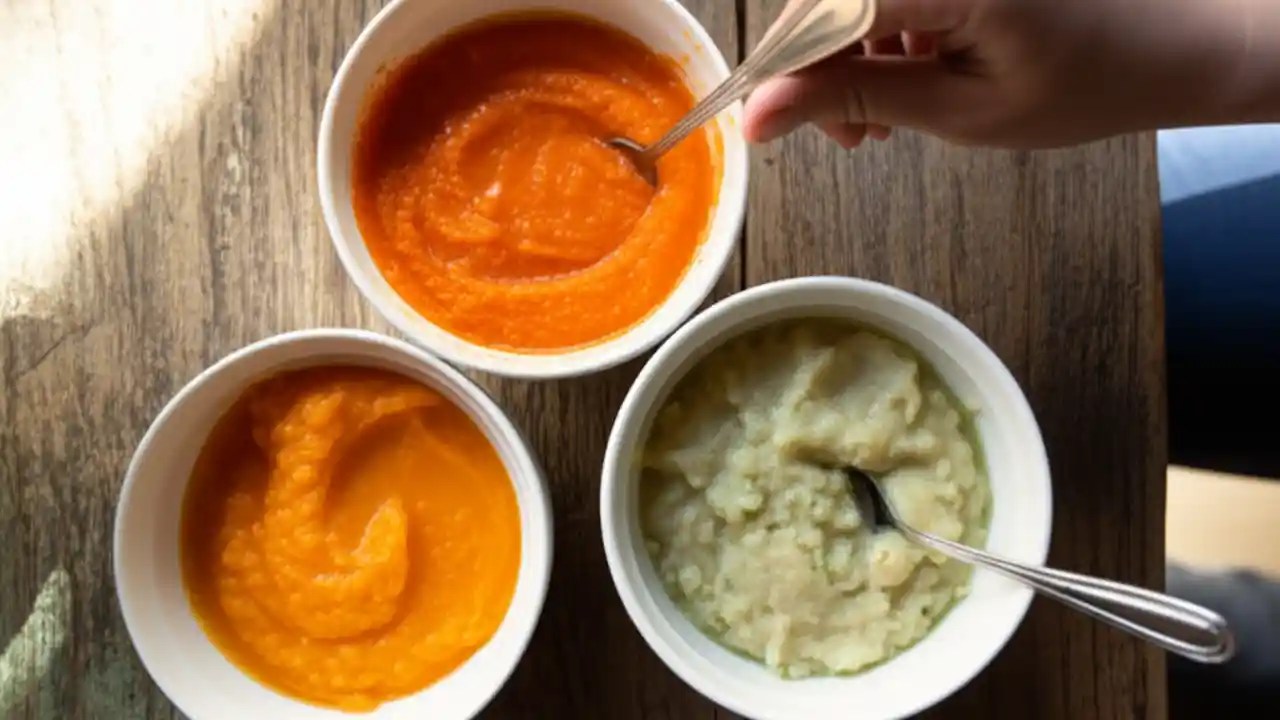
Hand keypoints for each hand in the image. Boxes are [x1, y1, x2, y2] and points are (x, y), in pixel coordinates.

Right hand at [743, 0, 1279, 149]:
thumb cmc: (1086, 83)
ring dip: (849, 53)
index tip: (760, 117)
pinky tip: (905, 78)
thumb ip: (856, 98)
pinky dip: (882, 32)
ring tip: (879, 120)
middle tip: (843, 133)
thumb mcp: (960, 108)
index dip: (784, 63)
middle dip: (817, 62)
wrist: (1168, 50)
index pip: (828, 6)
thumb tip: (763, 113)